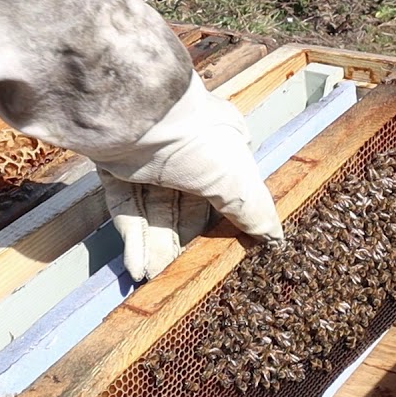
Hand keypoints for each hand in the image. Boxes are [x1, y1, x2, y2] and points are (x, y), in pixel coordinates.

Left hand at [94, 72, 283, 280]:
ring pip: (154, 213)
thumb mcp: (237, 182)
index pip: (224, 197)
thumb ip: (255, 213)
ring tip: (153, 278)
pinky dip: (132, 236)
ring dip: (154, 247)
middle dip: (180, 244)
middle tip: (179, 277)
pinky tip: (136, 266)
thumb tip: (276, 240)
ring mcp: (151, 160)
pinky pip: (126, 207)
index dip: (220, 228)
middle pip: (185, 209)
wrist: (140, 118)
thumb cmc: (199, 143)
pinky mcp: (118, 166)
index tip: (216, 258)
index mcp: (222, 151)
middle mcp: (188, 155)